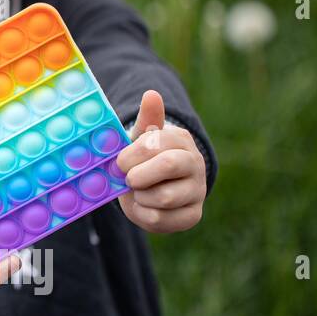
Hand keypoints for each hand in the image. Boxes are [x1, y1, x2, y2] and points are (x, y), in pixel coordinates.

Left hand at [116, 90, 205, 232]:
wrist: (153, 185)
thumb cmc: (144, 157)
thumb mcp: (142, 137)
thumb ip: (147, 119)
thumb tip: (151, 95)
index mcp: (182, 141)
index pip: (157, 143)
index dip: (132, 155)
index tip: (119, 163)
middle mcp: (195, 164)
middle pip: (167, 165)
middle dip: (138, 174)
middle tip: (127, 179)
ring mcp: (197, 191)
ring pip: (164, 197)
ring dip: (139, 196)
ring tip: (136, 191)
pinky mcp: (192, 216)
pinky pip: (162, 220)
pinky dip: (142, 214)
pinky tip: (141, 206)